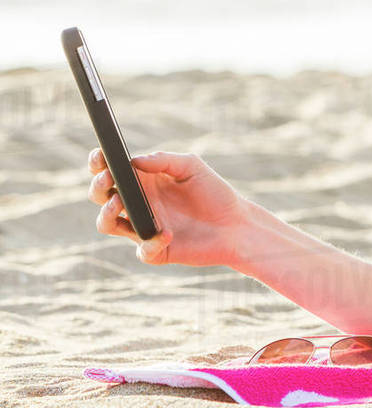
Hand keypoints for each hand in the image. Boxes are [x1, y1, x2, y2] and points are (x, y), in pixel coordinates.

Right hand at [87, 149, 248, 267]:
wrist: (237, 225)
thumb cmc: (214, 193)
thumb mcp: (192, 167)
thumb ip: (164, 160)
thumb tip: (133, 161)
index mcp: (143, 182)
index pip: (111, 172)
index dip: (98, 164)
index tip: (98, 156)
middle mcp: (138, 204)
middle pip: (101, 196)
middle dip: (98, 187)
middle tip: (108, 179)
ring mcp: (143, 228)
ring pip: (107, 224)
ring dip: (106, 214)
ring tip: (119, 203)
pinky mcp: (156, 250)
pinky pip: (142, 250)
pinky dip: (151, 242)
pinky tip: (168, 232)